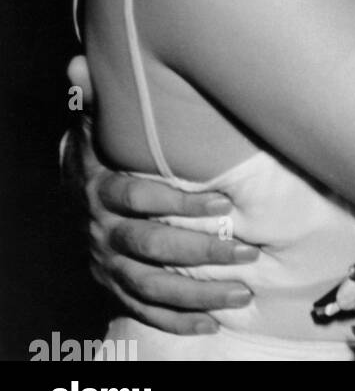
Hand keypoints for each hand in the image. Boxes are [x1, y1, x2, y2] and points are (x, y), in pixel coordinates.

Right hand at [78, 116, 258, 334]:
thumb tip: (78, 66)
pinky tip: (212, 323)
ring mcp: (107, 263)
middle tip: (247, 252)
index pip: (138, 198)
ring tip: (242, 292)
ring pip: (152, 286)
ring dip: (198, 293)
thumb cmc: (102, 150)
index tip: (225, 205)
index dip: (180, 203)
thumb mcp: (97, 122)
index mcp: (101, 189)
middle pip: (152, 247)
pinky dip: (177, 320)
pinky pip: (144, 311)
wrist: (72, 192)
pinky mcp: (113, 287)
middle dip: (202, 253)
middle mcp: (102, 231)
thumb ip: (96, 97)